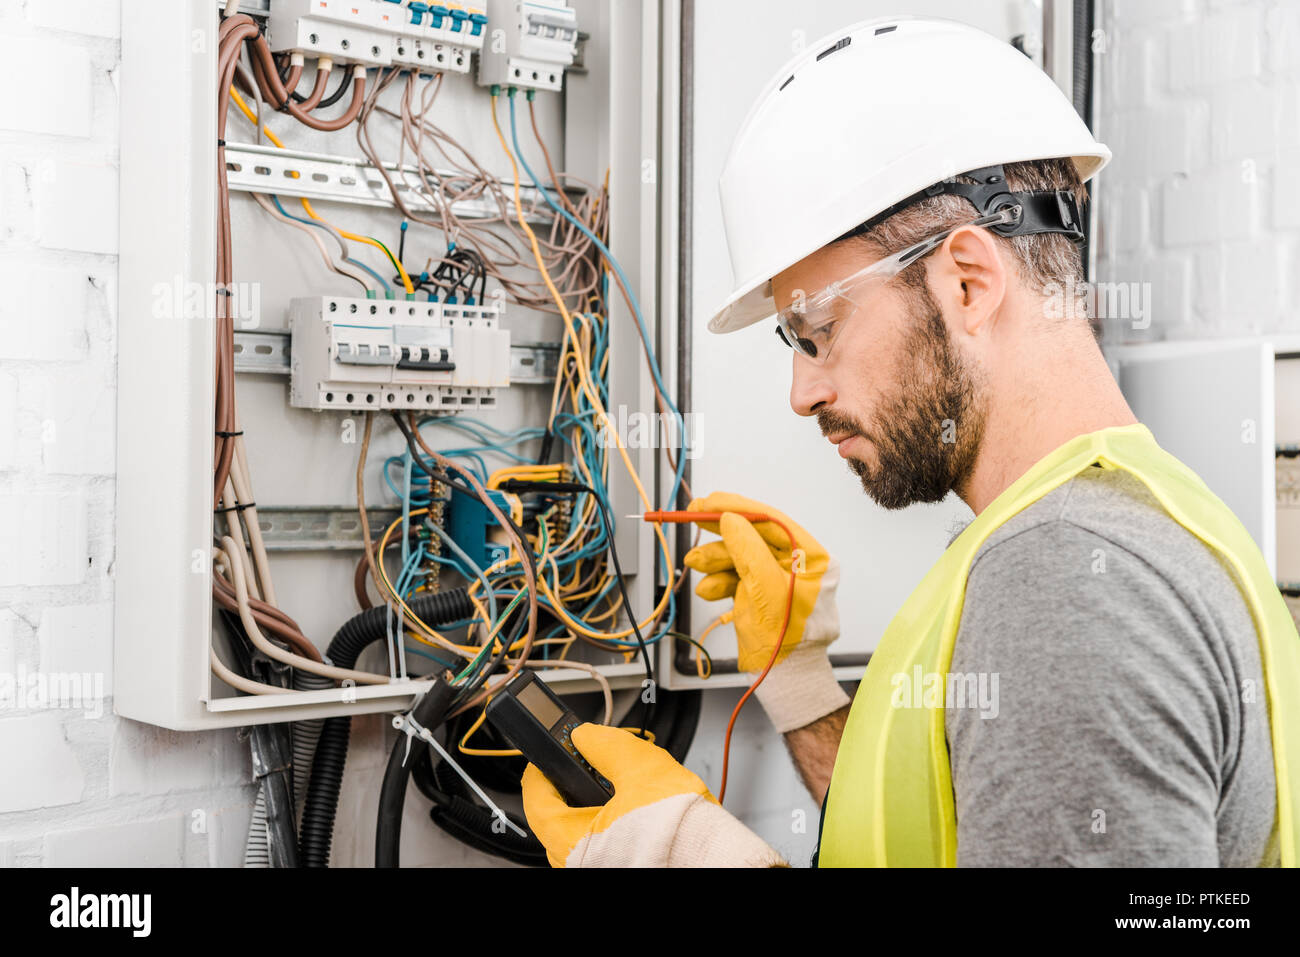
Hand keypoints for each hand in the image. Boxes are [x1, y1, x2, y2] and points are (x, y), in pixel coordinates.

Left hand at [521, 723, 781, 866]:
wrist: (719, 860)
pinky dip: (616, 822)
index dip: (542, 768)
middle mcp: (579, 862)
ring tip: (625, 782)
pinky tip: (640, 808)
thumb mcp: (642, 769)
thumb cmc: (681, 831)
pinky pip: (607, 842)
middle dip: (576, 782)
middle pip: (560, 815)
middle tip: (591, 760)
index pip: (537, 800)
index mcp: (571, 841)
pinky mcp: (622, 868)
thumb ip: (607, 747)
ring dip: (599, 802)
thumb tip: (586, 736)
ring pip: (586, 830)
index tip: (550, 751)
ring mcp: (601, 867)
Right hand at [682, 492, 848, 731]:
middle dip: (721, 534)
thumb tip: (731, 519)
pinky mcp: (760, 593)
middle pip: (753, 535)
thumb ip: (748, 550)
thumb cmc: (785, 643)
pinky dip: (720, 580)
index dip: (738, 507)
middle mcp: (797, 565)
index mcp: (812, 559)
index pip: (772, 521)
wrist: (782, 681)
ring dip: (715, 559)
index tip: (710, 501)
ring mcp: (778, 579)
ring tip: (696, 564)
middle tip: (693, 519)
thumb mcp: (765, 591)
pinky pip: (736, 576)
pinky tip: (710, 590)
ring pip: (740, 556)